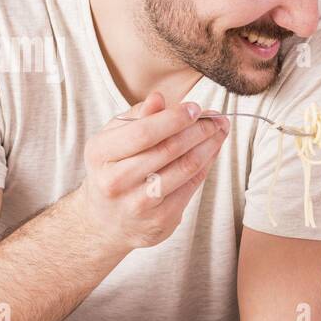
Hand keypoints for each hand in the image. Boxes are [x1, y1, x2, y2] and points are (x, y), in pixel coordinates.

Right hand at [74, 92, 229, 252]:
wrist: (107, 222)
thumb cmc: (114, 169)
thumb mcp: (114, 139)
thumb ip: (137, 117)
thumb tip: (160, 98)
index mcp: (100, 153)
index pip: (143, 132)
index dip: (174, 118)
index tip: (196, 107)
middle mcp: (115, 180)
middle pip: (168, 149)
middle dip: (199, 130)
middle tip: (217, 119)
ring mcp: (138, 203)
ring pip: (185, 168)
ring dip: (209, 146)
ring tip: (220, 131)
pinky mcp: (161, 219)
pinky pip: (192, 185)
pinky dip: (207, 164)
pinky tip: (212, 151)